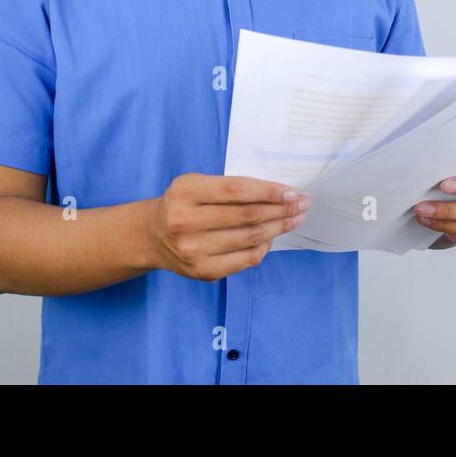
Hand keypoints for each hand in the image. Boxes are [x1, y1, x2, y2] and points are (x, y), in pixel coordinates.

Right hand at [147, 174, 309, 280]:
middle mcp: (185, 222)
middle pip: (247, 216)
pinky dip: (264, 247)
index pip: (236, 191)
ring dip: (279, 228)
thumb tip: (279, 193)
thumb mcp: (196, 184)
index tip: (292, 191)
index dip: (269, 192)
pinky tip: (274, 236)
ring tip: (296, 218)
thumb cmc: (183, 203)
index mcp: (185, 192)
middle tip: (303, 204)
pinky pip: (245, 259)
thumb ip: (230, 187)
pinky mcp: (203, 272)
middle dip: (282, 209)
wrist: (151, 236)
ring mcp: (194, 251)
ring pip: (250, 239)